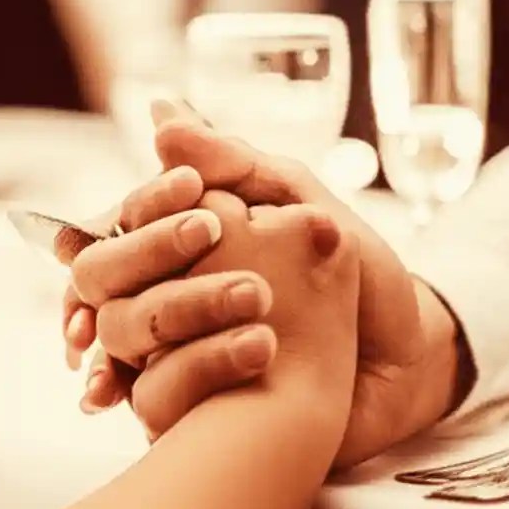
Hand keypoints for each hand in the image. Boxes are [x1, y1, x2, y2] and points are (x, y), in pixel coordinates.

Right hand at [88, 99, 471, 466]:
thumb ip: (235, 164)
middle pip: (106, 270)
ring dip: (140, 320)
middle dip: (140, 257)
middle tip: (205, 244)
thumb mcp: (303, 208)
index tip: (190, 191)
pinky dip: (117, 385)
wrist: (402, 363)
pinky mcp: (181, 399)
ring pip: (115, 328)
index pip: (134, 214)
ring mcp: (173, 346)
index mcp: (196, 237)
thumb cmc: (359, 279)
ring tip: (184, 321)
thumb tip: (158, 108)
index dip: (147, 203)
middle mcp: (171, 289)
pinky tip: (113, 388)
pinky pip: (134, 392)